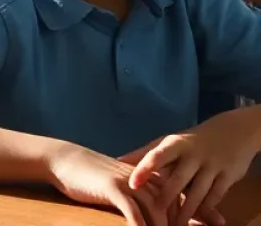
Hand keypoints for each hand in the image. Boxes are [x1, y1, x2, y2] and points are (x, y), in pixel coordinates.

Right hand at [46, 142, 171, 225]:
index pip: (175, 199)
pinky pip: (132, 211)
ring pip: (156, 209)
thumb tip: (148, 214)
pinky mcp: (111, 186)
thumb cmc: (89, 175)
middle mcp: (141, 177)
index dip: (184, 218)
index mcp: (145, 176)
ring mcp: (126, 181)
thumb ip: (135, 195)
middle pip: (170, 206)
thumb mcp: (118, 183)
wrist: (63, 158)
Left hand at [126, 110, 259, 225]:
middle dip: (166, 199)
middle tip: (155, 216)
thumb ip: (145, 154)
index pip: (156, 156)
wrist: (231, 132)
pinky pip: (216, 196)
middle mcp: (192, 154)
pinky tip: (198, 219)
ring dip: (187, 211)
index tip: (132, 185)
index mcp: (174, 144)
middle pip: (177, 179)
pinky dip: (206, 209)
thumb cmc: (190, 142)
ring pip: (198, 192)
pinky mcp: (228, 176)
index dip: (144, 170)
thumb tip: (117, 161)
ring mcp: (212, 165)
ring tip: (176, 225)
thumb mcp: (168, 143)